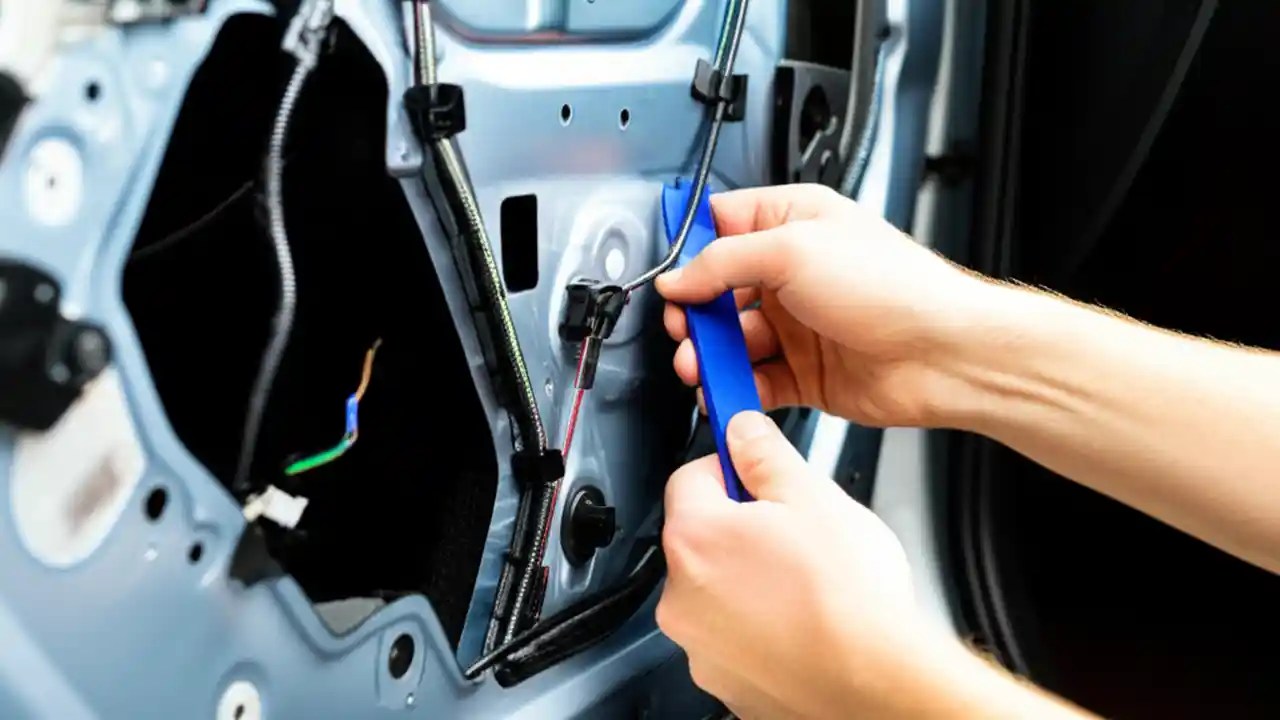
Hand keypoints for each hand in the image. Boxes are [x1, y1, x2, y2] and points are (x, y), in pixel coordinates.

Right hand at [657, 183, 986, 427]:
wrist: (944, 355)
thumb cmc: (895, 287)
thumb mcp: (794, 250)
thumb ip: (724, 261)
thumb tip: (679, 277)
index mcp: (793, 222)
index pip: (721, 226)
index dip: (690, 249)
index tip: (669, 275)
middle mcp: (792, 272)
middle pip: (716, 291)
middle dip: (693, 313)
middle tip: (684, 328)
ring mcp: (798, 325)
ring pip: (730, 342)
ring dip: (708, 355)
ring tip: (699, 366)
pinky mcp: (804, 373)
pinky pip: (753, 382)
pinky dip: (734, 389)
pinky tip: (725, 391)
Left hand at [658, 412, 1096, 719]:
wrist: (878, 685)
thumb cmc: (850, 601)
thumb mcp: (814, 497)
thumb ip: (766, 455)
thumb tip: (743, 431)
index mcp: (694, 537)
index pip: (690, 476)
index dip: (730, 468)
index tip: (757, 472)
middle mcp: (681, 595)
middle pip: (703, 536)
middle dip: (743, 527)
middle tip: (796, 532)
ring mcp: (699, 644)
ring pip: (717, 590)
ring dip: (749, 579)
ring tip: (806, 584)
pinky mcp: (722, 680)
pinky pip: (732, 636)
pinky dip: (759, 626)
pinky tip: (802, 621)